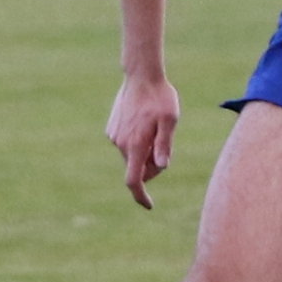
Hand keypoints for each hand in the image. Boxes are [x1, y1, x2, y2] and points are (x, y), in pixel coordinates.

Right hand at [106, 74, 179, 208]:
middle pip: (137, 169)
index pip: (134, 180)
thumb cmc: (160, 97)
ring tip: (156, 128)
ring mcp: (114, 136)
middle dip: (151, 168)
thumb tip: (161, 166)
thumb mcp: (170, 120)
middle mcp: (121, 144)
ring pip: (132, 156)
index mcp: (135, 145)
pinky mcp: (111, 128)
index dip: (141, 196)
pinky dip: (136, 142)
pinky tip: (145, 122)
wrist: (141, 75)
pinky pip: (126, 144)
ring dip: (144, 153)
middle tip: (166, 149)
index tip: (149, 206)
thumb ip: (164, 145)